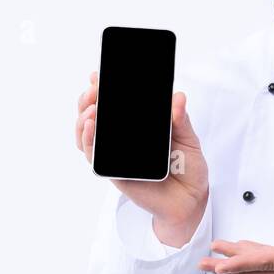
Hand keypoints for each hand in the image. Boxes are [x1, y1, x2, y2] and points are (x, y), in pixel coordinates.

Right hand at [76, 70, 209, 245]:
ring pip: (87, 134)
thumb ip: (180, 118)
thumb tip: (177, 96)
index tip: (97, 75)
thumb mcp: (188, 138)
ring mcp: (116, 155)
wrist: (191, 199)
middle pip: (94, 115)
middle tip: (94, 88)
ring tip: (91, 108)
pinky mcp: (114, 172)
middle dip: (88, 99)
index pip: (114, 104)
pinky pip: (95, 156)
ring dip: (83, 118)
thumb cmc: (188, 166)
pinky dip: (88, 141)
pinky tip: (90, 126)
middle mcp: (123, 139)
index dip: (102, 88)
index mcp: (138, 126)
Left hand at [198, 204, 273, 273]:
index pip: (269, 262)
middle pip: (259, 270)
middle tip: (204, 262)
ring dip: (241, 266)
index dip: (243, 263)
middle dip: (230, 267)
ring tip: (218, 260)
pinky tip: (253, 256)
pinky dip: (258, 264)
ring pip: (266, 271)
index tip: (220, 265)